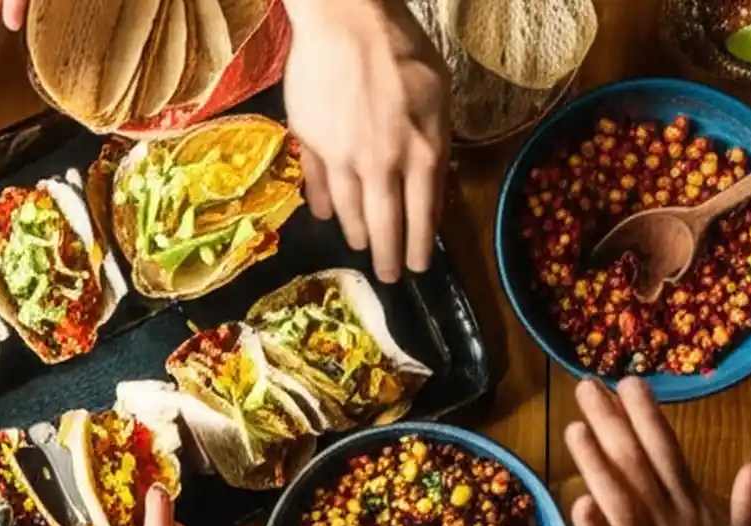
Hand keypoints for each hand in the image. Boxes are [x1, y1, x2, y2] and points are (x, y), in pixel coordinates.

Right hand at [283, 0, 449, 280]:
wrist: (346, 22)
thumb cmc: (402, 50)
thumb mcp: (439, 97)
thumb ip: (436, 144)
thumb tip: (429, 186)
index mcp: (422, 152)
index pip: (423, 215)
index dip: (418, 246)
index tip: (417, 265)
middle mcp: (383, 163)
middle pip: (384, 224)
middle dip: (386, 256)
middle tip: (386, 276)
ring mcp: (343, 156)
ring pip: (348, 210)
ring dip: (355, 233)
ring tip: (359, 245)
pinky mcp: (311, 143)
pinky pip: (316, 183)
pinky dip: (320, 203)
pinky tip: (323, 214)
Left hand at [565, 377, 750, 525]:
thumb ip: (745, 491)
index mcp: (689, 502)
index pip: (666, 448)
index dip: (646, 413)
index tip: (627, 380)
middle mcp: (666, 517)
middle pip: (635, 462)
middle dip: (610, 422)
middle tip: (585, 386)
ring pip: (617, 497)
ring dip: (596, 463)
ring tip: (575, 428)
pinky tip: (577, 502)